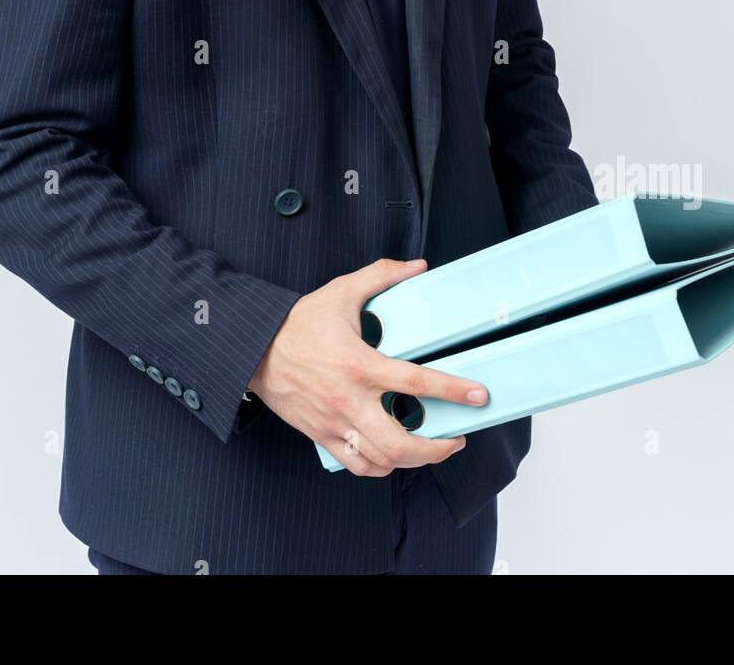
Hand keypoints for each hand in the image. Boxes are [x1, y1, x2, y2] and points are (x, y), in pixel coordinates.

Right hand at [247, 256, 488, 474]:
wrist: (255, 349)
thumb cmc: (297, 323)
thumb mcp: (341, 292)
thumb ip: (382, 276)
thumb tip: (416, 266)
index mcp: (359, 365)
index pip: (416, 382)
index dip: (452, 390)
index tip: (477, 395)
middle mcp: (349, 400)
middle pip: (401, 442)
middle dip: (437, 448)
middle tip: (457, 438)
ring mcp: (335, 423)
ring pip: (381, 459)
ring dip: (413, 460)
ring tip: (432, 449)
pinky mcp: (322, 436)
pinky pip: (357, 464)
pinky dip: (380, 467)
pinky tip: (393, 457)